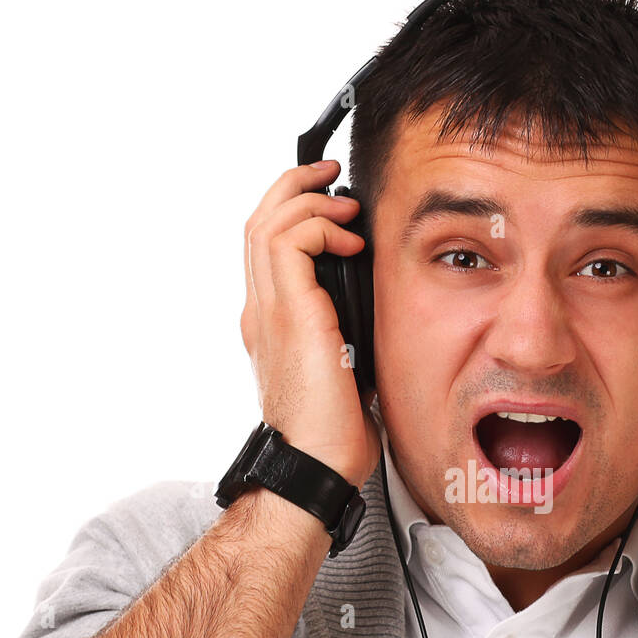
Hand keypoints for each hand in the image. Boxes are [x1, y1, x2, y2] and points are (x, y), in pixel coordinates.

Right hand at [240, 160, 380, 488]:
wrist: (318, 462)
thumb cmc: (337, 433)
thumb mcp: (350, 368)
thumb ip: (351, 333)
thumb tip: (379, 309)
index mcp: (272, 324)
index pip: (269, 250)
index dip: (295, 215)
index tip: (335, 203)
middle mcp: (261, 311)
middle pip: (257, 223)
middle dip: (295, 188)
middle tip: (333, 175)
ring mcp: (267, 310)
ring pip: (265, 222)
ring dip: (308, 199)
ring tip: (346, 202)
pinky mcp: (286, 313)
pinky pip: (288, 240)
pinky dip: (320, 226)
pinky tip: (351, 241)